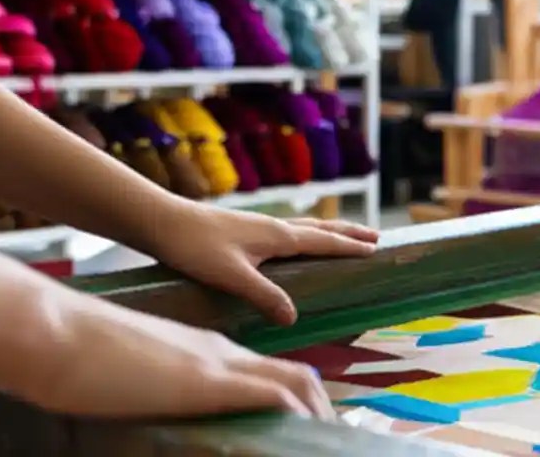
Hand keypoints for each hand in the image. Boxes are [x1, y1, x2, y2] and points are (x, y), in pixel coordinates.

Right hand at [30, 290, 333, 418]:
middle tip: (335, 439)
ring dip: (320, 414)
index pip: (275, 373)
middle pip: (299, 376)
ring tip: (333, 440)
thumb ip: (164, 394)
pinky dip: (296, 412)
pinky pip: (270, 392)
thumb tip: (169, 415)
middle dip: (323, 410)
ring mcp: (218, 364)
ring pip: (297, 382)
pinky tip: (307, 431)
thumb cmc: (82, 359)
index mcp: (210, 351)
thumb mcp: (138, 379)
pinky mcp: (205, 380)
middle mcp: (224, 353)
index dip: (303, 400)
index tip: (315, 427)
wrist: (58, 332)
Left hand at [148, 204, 378, 325]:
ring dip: (331, 232)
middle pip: (321, 229)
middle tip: (376, 237)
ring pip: (306, 227)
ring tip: (347, 235)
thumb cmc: (195, 247)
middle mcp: (275, 227)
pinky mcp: (247, 229)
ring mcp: (261, 226)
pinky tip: (298, 242)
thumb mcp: (231, 276)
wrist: (162, 222)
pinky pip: (291, 231)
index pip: (323, 242)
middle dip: (349, 234)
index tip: (376, 249)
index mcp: (278, 237)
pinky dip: (309, 234)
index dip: (350, 248)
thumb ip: (264, 296)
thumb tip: (294, 318)